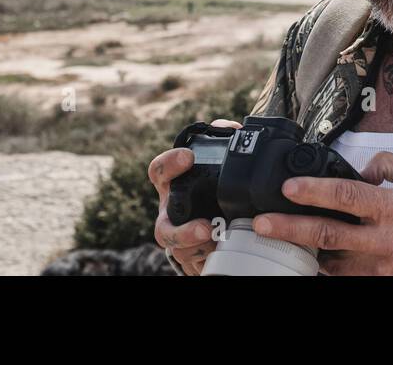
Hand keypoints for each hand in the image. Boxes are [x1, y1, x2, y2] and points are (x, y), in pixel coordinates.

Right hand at [148, 118, 240, 274]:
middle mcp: (171, 214)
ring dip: (198, 252)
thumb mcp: (214, 166)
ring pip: (179, 252)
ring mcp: (179, 239)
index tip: (187, 156)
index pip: (159, 172)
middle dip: (182, 230)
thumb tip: (233, 129)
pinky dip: (207, 260)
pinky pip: (193, 264)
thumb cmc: (209, 189)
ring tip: (217, 245)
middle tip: (206, 227)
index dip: (169, 164)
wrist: (209, 222)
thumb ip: (222, 142)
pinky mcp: (191, 257)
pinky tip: (221, 253)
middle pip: (163, 227)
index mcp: (173, 186)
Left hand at [252, 152, 392, 274]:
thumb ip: (388, 163)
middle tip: (261, 224)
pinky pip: (341, 277)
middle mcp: (383, 240)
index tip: (288, 187)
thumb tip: (360, 169)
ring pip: (329, 262)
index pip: (347, 197)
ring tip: (274, 241)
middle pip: (328, 235)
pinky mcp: (376, 282)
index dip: (315, 191)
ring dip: (300, 252)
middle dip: (290, 229)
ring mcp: (378, 267)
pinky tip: (304, 258)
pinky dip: (321, 268)